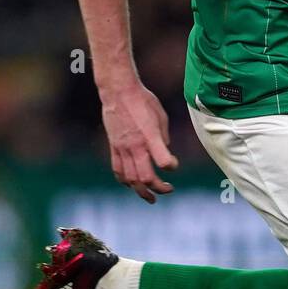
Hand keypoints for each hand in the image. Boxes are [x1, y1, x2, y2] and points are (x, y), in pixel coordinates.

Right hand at [100, 81, 178, 202]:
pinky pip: (117, 170)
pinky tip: (133, 185)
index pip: (163, 160)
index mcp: (150, 136)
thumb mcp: (161, 116)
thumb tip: (164, 151)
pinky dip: (125, 181)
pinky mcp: (113, 147)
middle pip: (145, 177)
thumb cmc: (143, 100)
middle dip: (158, 188)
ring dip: (141, 191)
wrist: (118, 91)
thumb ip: (163, 137)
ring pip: (130, 179)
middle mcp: (135, 145)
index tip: (174, 164)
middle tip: (168, 190)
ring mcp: (122, 148)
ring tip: (150, 197)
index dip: (171, 166)